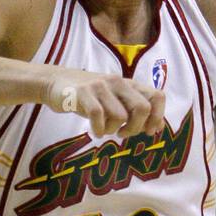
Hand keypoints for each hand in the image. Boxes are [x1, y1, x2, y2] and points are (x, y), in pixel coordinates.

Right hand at [44, 69, 164, 138]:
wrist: (57, 83)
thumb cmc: (90, 96)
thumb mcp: (115, 100)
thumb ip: (136, 111)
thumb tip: (158, 127)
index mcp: (129, 84)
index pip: (157, 96)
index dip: (157, 117)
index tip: (147, 131)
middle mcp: (118, 82)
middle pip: (143, 108)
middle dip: (136, 128)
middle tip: (123, 133)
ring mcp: (101, 87)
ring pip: (120, 116)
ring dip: (112, 130)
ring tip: (103, 129)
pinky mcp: (83, 94)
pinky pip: (98, 117)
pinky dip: (98, 130)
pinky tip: (94, 132)